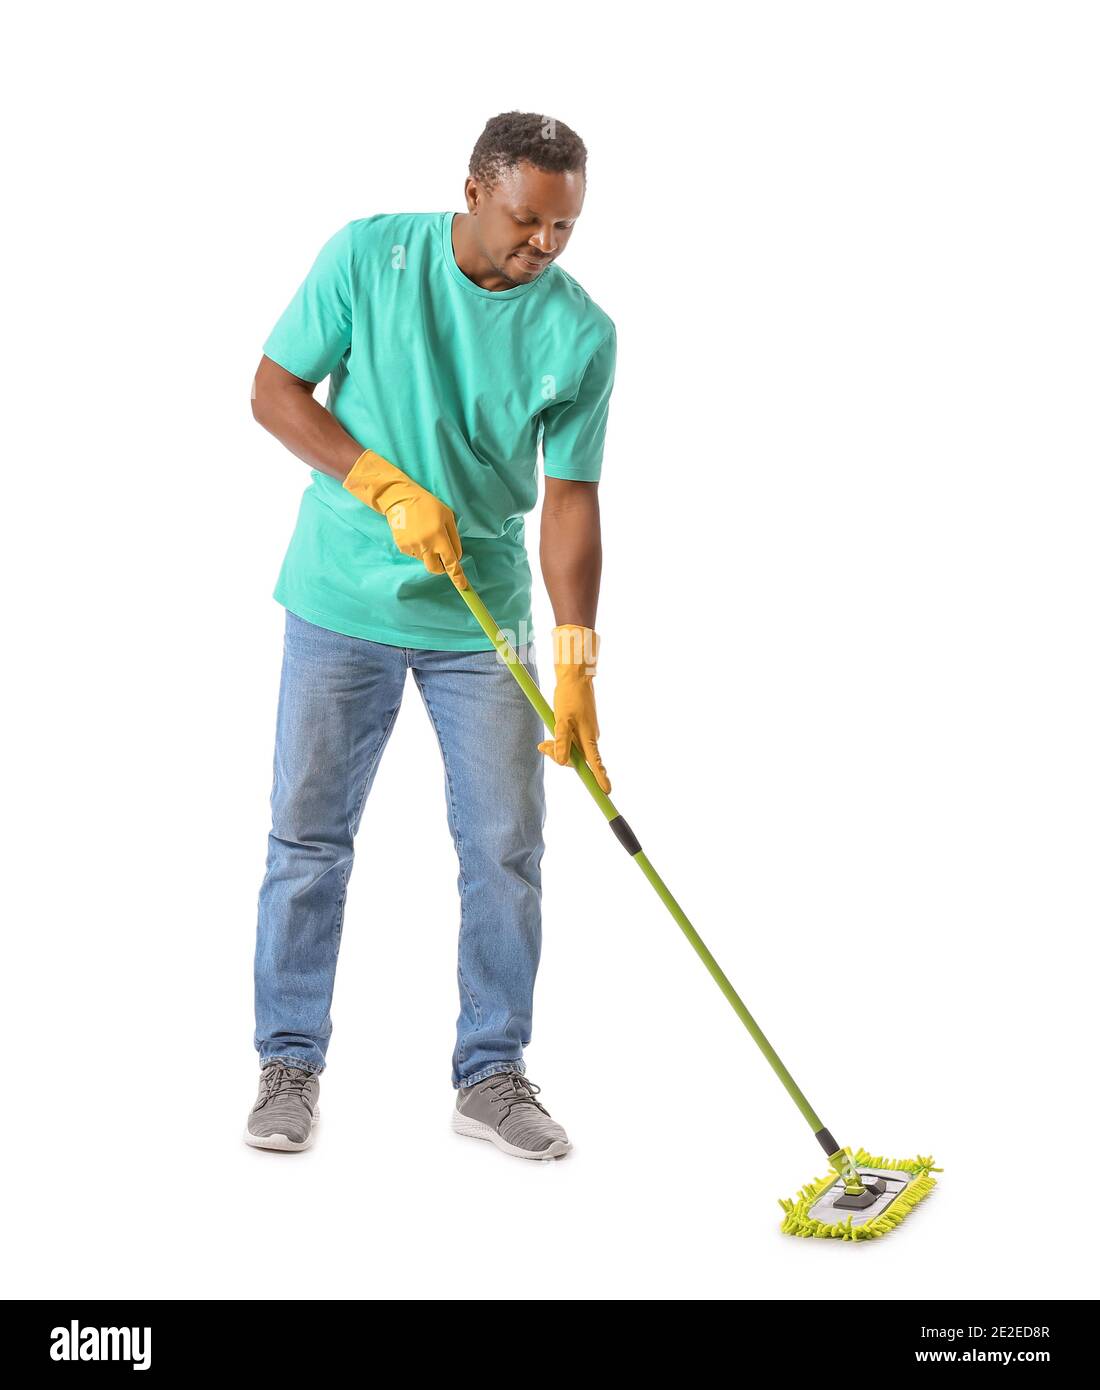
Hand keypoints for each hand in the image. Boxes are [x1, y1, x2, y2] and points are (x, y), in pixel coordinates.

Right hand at [342, 448, 467, 588]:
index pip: (451, 563)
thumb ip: (454, 538)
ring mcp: (412, 547)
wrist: (401, 499)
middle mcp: (426, 545)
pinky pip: (414, 554)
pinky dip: (418, 547)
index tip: (463, 586)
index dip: (458, 576)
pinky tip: (415, 533)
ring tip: (424, 532)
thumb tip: (456, 557)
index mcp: (439, 537)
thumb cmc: (428, 505)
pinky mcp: (402, 547)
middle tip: (442, 555)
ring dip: (428, 552)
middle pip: (435, 569)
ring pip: (425, 559)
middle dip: (441, 567)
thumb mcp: (447, 517)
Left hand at [537, 623, 610, 793]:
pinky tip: (554, 728)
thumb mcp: (562, 720)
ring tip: (547, 738)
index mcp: (589, 738)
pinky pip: (571, 741)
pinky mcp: (583, 727)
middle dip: (559, 756)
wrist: (575, 678)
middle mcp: (590, 738)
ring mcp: (588, 733)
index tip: (607, 792)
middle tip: (543, 745)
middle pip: (576, 759)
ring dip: (558, 746)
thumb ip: (562, 741)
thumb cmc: (569, 698)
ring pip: (571, 749)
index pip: (596, 764)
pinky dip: (561, 739)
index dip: (601, 778)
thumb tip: (563, 762)